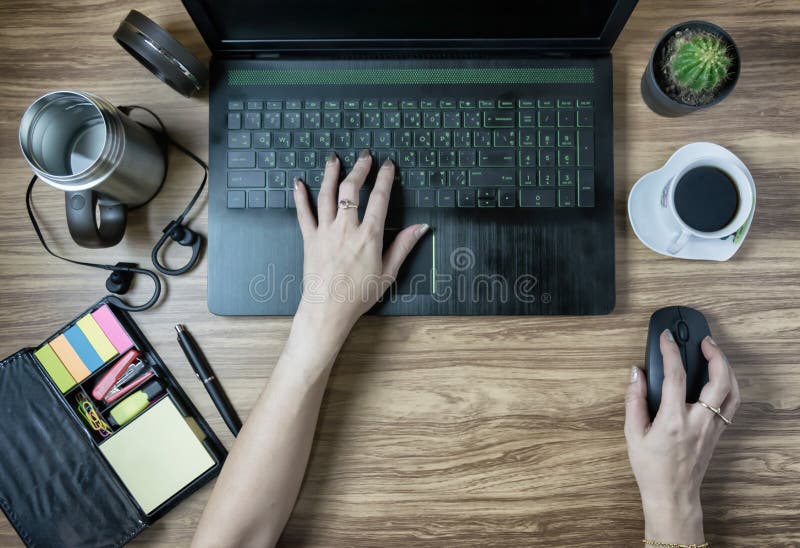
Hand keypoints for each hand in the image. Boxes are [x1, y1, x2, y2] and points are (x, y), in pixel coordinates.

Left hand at [292, 150, 427, 335]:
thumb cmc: (359, 295)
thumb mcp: (388, 272)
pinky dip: (300, 197)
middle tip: (365, 156)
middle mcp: (346, 228)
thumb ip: (403, 246)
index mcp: (369, 236)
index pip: (380, 198)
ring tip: (334, 159)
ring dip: (330, 174)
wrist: (329, 309)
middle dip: (360, 168)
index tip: (388, 165)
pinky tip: (298, 182)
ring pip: (326, 194)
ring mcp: (325, 231)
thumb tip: (421, 227)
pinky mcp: (310, 239)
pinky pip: (304, 213)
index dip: (385, 178)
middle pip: (351, 189)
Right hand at [625, 331, 740, 543]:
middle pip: (718, 381)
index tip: (666, 337)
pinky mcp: (718, 432)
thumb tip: (636, 373)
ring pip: (732, 392)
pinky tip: (719, 377)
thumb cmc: (650, 466)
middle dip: (714, 355)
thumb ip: (634, 400)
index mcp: (673, 420)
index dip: (670, 352)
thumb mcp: (632, 433)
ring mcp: (712, 427)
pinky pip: (732, 404)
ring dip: (726, 368)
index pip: (675, 377)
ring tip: (715, 354)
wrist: (672, 494)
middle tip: (703, 340)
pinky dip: (729, 385)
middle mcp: (698, 422)